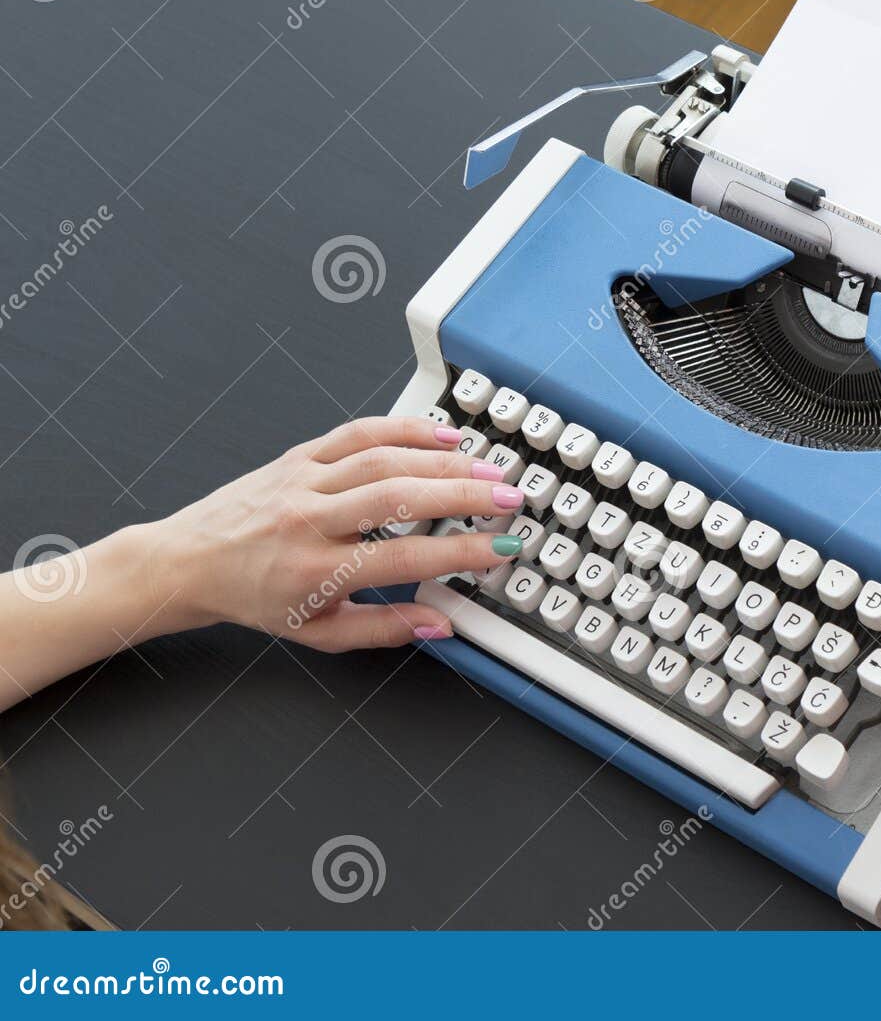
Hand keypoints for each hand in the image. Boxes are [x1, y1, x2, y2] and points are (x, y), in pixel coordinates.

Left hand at [134, 416, 528, 649]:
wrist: (189, 561)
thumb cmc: (255, 597)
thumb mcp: (319, 633)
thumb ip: (385, 629)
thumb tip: (441, 624)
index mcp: (316, 572)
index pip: (404, 559)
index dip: (461, 554)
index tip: (500, 550)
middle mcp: (309, 520)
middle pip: (400, 498)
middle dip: (464, 495)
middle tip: (510, 498)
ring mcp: (303, 481)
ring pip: (383, 459)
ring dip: (443, 460)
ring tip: (488, 468)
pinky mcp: (298, 455)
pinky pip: (357, 432)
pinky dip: (404, 429)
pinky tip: (442, 434)